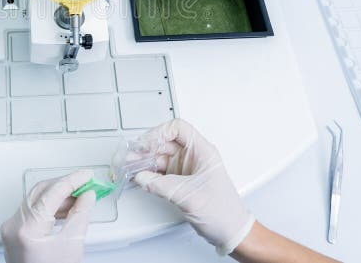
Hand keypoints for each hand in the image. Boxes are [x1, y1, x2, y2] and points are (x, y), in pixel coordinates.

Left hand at [0, 170, 96, 262]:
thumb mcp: (72, 245)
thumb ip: (80, 215)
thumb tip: (86, 196)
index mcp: (27, 229)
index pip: (52, 192)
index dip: (72, 180)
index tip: (86, 176)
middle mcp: (13, 226)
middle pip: (40, 191)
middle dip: (64, 185)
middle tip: (84, 184)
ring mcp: (10, 229)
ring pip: (35, 199)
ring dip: (57, 195)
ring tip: (79, 198)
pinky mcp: (12, 232)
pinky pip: (31, 210)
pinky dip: (48, 206)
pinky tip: (64, 208)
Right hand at [134, 119, 254, 255]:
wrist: (230, 231)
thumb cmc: (223, 212)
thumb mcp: (190, 196)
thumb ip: (162, 186)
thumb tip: (142, 177)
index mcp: (202, 151)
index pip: (178, 128)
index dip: (160, 132)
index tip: (146, 144)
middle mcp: (193, 156)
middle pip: (165, 142)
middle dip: (147, 148)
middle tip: (132, 157)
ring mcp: (185, 168)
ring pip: (159, 156)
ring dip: (144, 161)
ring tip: (130, 167)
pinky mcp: (179, 180)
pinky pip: (159, 171)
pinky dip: (147, 173)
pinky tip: (138, 177)